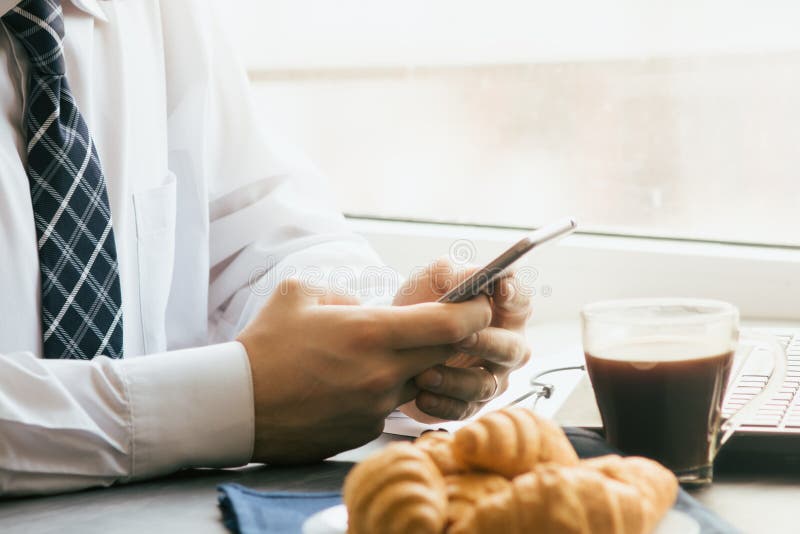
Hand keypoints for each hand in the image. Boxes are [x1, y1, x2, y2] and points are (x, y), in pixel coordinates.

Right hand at [237, 278, 490, 463]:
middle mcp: (383, 373)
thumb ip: (343, 294)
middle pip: (447, 356)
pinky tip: (350, 385)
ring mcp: (376, 406)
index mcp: (372, 333)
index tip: (479, 305)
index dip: (474, 314)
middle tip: (444, 327)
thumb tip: (363, 308)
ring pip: (419, 382)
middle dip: (455, 341)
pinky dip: (383, 393)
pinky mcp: (364, 431)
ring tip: (377, 356)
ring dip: (413, 367)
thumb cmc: (265, 345)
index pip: (450, 326)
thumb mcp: (300, 294)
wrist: (236, 405)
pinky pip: (389, 407)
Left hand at [394, 259, 531, 422]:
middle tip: (459, 337)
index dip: (515, 296)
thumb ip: (456, 273)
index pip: (521, 301)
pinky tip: (422, 394)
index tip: (501, 290)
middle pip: (511, 349)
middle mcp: (507, 345)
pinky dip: (442, 404)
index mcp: (505, 311)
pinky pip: (463, 409)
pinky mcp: (470, 402)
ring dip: (456, 380)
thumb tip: (477, 273)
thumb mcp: (434, 279)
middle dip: (487, 343)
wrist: (397, 337)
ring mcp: (491, 377)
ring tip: (426, 373)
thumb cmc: (425, 302)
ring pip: (485, 385)